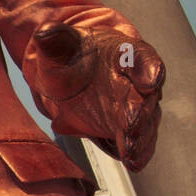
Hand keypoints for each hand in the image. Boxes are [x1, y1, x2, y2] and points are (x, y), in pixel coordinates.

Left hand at [34, 24, 164, 171]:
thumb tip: (43, 33)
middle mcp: (137, 80)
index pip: (141, 58)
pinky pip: (138, 139)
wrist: (71, 74)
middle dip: (140, 111)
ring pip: (145, 121)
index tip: (151, 80)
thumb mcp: (58, 45)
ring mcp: (135, 105)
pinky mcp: (129, 128)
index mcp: (124, 52)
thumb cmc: (71, 55)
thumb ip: (54, 39)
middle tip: (132, 126)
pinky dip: (138, 151)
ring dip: (141, 137)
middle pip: (146, 96)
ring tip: (132, 152)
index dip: (148, 68)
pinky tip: (134, 162)